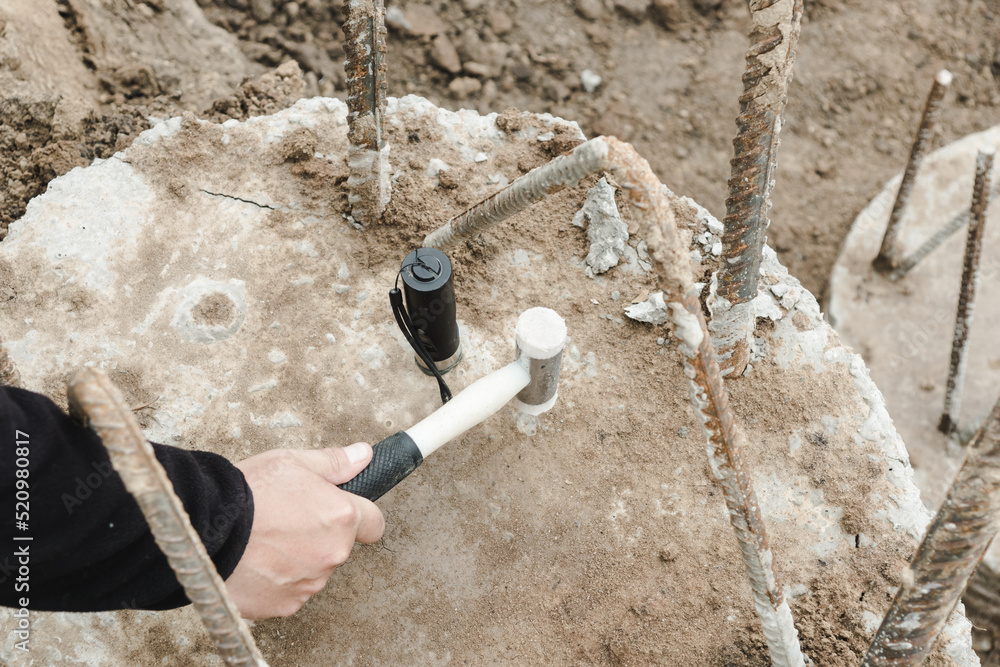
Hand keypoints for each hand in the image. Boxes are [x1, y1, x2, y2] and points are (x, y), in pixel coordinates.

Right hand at [226, 443, 384, 618]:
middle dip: (320, 535)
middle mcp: (332, 554)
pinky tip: (255, 562)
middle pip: (339, 547)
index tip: (343, 513)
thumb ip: (335, 463)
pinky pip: (290, 592)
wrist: (204, 529)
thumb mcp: (293, 462)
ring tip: (265, 541)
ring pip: (314, 570)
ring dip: (298, 559)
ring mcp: (309, 583)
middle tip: (286, 520)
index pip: (374, 524)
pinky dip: (277, 581)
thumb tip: (364, 456)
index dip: (360, 517)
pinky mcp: (284, 605)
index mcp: (341, 518)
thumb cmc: (248, 493)